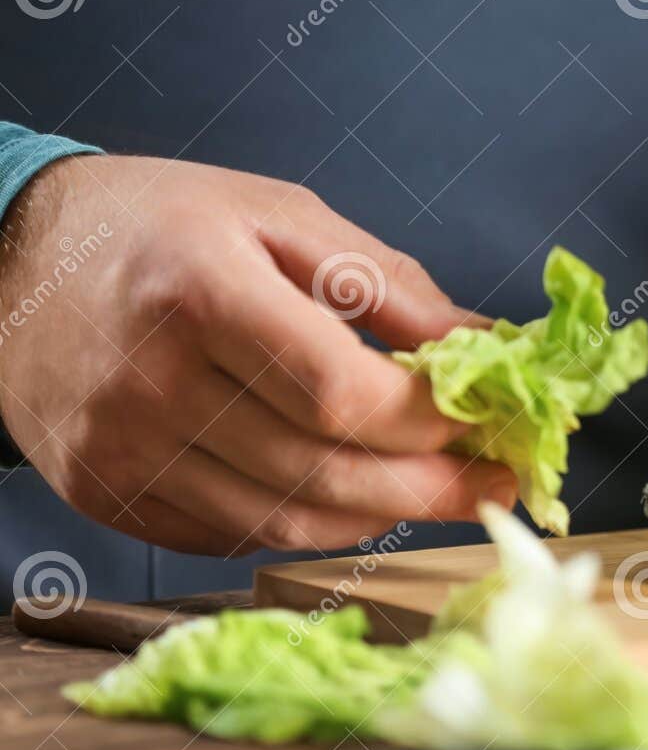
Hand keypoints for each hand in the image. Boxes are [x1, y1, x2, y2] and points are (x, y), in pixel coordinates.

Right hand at [0, 155, 516, 555]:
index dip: (430, 422)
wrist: (9, 260)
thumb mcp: (279, 215)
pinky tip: (355, 494)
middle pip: (325, 473)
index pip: (341, 395)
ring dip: (383, 515)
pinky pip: (238, 534)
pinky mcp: (107, 493)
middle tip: (495, 482)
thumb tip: (483, 348)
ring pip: (289, 522)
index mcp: (199, 291)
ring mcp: (122, 451)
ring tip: (438, 490)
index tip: (489, 422)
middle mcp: (151, 383)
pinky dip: (314, 523)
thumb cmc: (158, 224)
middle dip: (432, 486)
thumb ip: (386, 286)